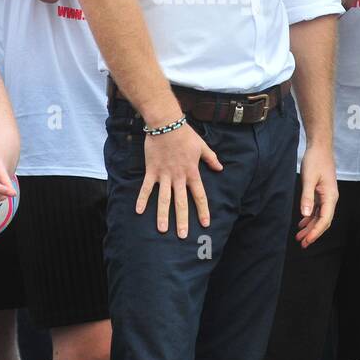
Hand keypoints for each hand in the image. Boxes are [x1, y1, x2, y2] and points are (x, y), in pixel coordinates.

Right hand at [139, 121, 221, 237]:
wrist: (166, 124)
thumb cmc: (185, 134)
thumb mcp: (202, 146)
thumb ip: (211, 158)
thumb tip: (220, 167)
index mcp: (192, 172)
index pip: (199, 195)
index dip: (203, 210)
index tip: (205, 223)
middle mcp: (178, 177)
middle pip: (181, 202)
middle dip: (182, 220)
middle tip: (182, 236)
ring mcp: (164, 175)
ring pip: (163, 199)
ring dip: (163, 215)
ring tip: (162, 230)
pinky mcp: (151, 171)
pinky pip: (146, 188)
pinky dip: (142, 199)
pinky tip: (139, 211)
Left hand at [296, 143, 337, 247]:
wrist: (320, 147)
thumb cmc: (315, 160)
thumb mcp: (309, 178)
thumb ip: (307, 197)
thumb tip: (305, 214)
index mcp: (330, 196)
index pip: (325, 220)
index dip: (316, 232)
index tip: (307, 241)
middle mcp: (331, 198)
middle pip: (323, 221)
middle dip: (313, 233)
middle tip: (302, 244)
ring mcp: (326, 196)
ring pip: (319, 217)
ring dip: (310, 227)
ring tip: (300, 237)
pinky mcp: (321, 193)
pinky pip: (317, 210)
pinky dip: (310, 218)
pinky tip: (302, 223)